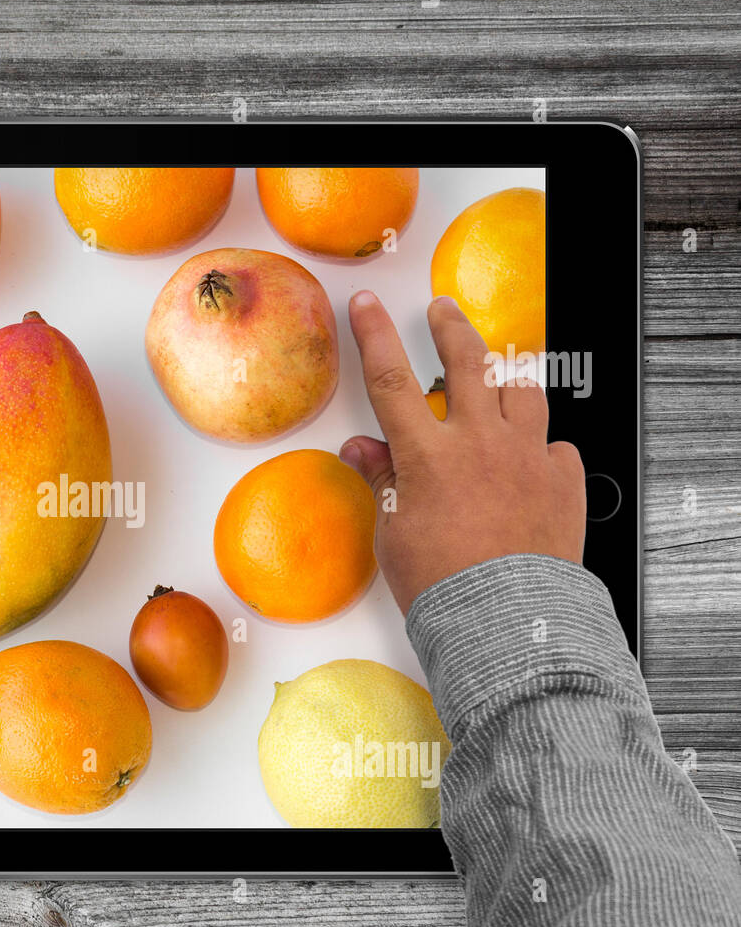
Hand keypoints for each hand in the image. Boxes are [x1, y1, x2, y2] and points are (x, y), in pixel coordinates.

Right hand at [340, 292, 585, 615]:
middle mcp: (482, 442)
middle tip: (443, 310)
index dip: (374, 336)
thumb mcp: (393, 533)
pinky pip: (555, 444)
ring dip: (505, 376)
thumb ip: (382, 481)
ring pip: (522, 389)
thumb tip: (362, 450)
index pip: (391, 379)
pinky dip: (540, 445)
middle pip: (468, 362)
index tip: (366, 305)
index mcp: (429, 456)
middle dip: (451, 328)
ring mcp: (529, 456)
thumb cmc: (443, 585)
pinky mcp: (564, 480)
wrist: (507, 621)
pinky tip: (531, 459)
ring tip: (497, 375)